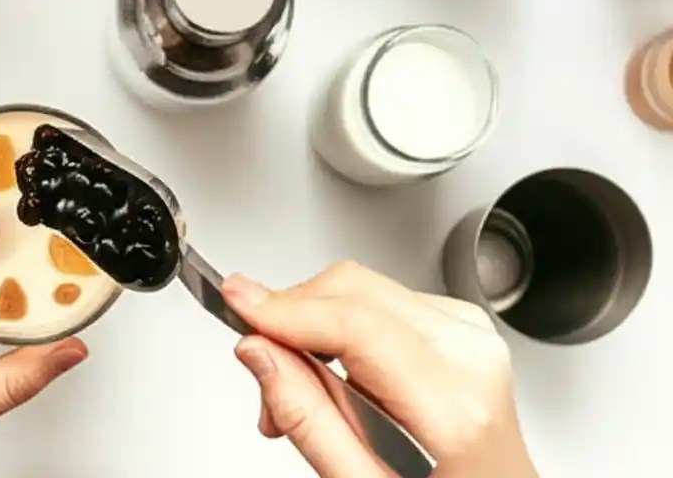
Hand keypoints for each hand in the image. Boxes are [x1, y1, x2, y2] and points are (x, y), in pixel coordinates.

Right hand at [223, 262, 536, 477]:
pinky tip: (335, 374)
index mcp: (453, 404)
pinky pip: (376, 298)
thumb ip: (306, 418)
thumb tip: (258, 352)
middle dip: (290, 323)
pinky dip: (338, 326)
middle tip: (267, 384)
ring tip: (302, 392)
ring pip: (359, 287)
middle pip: (352, 291)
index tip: (237, 301)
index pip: (356, 325)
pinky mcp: (456, 322)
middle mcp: (468, 353)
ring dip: (310, 325)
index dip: (286, 308)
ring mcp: (467, 332)